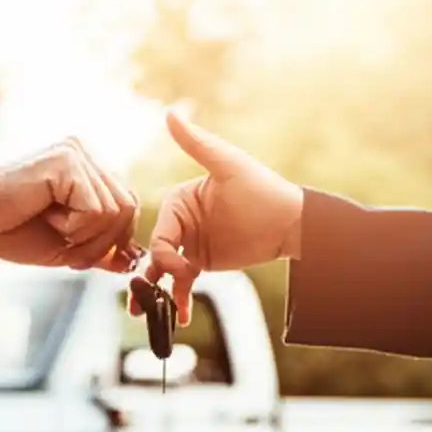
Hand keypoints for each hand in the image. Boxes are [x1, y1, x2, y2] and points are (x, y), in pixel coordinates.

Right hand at [0, 138, 141, 271]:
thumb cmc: (11, 228)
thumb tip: (132, 261)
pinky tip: (46, 215)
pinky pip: (95, 209)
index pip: (128, 206)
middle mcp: (86, 154)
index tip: (79, 254)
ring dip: (85, 237)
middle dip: (101, 243)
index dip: (112, 239)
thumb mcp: (68, 246)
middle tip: (67, 248)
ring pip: (115, 212)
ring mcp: (77, 153)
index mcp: (87, 169)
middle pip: (128, 209)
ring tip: (53, 228)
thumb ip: (101, 249)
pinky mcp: (67, 160)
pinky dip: (73, 227)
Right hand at [136, 112, 302, 323]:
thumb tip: (170, 113)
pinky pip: (182, 283)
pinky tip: (180, 318)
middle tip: (142, 300)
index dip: (165, 252)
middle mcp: (180, 222)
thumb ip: (196, 144)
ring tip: (144, 313)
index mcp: (179, 200)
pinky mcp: (201, 263)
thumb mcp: (227, 165)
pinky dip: (178, 300)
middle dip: (148, 278)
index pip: (161, 231)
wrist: (289, 223)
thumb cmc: (261, 189)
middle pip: (156, 253)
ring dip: (154, 292)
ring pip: (163, 270)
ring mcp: (189, 244)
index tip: (180, 267)